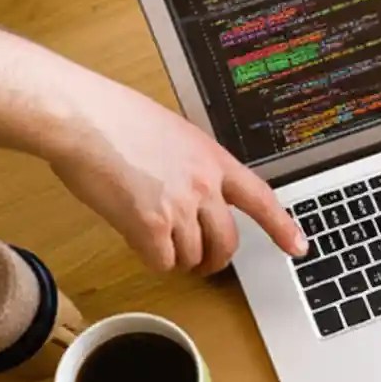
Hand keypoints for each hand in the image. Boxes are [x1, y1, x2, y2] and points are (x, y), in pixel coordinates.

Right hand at [46, 74, 306, 273]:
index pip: (261, 199)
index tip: (299, 247)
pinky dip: (152, 260)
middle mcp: (205, 184)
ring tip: (156, 241)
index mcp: (214, 159)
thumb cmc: (113, 120)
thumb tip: (192, 197)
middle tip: (200, 264)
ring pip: (193, 256)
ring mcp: (180, 205)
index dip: (282, 227)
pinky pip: (163, 262)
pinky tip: (137, 240)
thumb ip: (192, 167)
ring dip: (177, 259)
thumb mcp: (172, 135)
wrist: (80, 117)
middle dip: (214, 260)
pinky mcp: (151, 225)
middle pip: (227, 242)